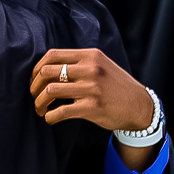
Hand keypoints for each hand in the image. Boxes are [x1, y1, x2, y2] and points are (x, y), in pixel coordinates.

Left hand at [30, 48, 154, 132]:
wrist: (139, 105)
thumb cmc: (116, 86)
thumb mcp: (102, 65)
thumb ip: (80, 63)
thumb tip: (47, 69)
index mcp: (92, 56)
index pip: (52, 55)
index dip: (37, 68)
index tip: (35, 79)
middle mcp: (91, 69)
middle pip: (46, 72)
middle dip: (34, 86)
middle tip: (35, 96)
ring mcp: (92, 88)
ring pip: (49, 91)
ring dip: (39, 103)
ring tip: (41, 109)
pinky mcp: (92, 108)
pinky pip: (59, 112)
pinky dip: (49, 117)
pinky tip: (51, 118)